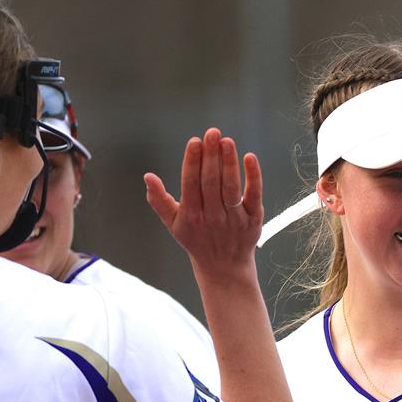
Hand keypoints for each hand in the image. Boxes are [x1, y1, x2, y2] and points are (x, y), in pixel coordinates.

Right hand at [144, 128, 262, 276]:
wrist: (224, 268)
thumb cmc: (196, 240)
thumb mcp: (173, 224)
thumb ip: (159, 200)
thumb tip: (147, 176)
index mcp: (191, 215)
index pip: (191, 183)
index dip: (192, 161)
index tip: (195, 141)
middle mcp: (213, 217)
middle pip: (211, 182)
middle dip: (211, 156)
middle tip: (212, 133)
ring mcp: (234, 219)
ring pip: (231, 187)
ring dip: (229, 163)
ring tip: (227, 141)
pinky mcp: (253, 220)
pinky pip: (254, 195)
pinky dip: (253, 177)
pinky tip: (249, 157)